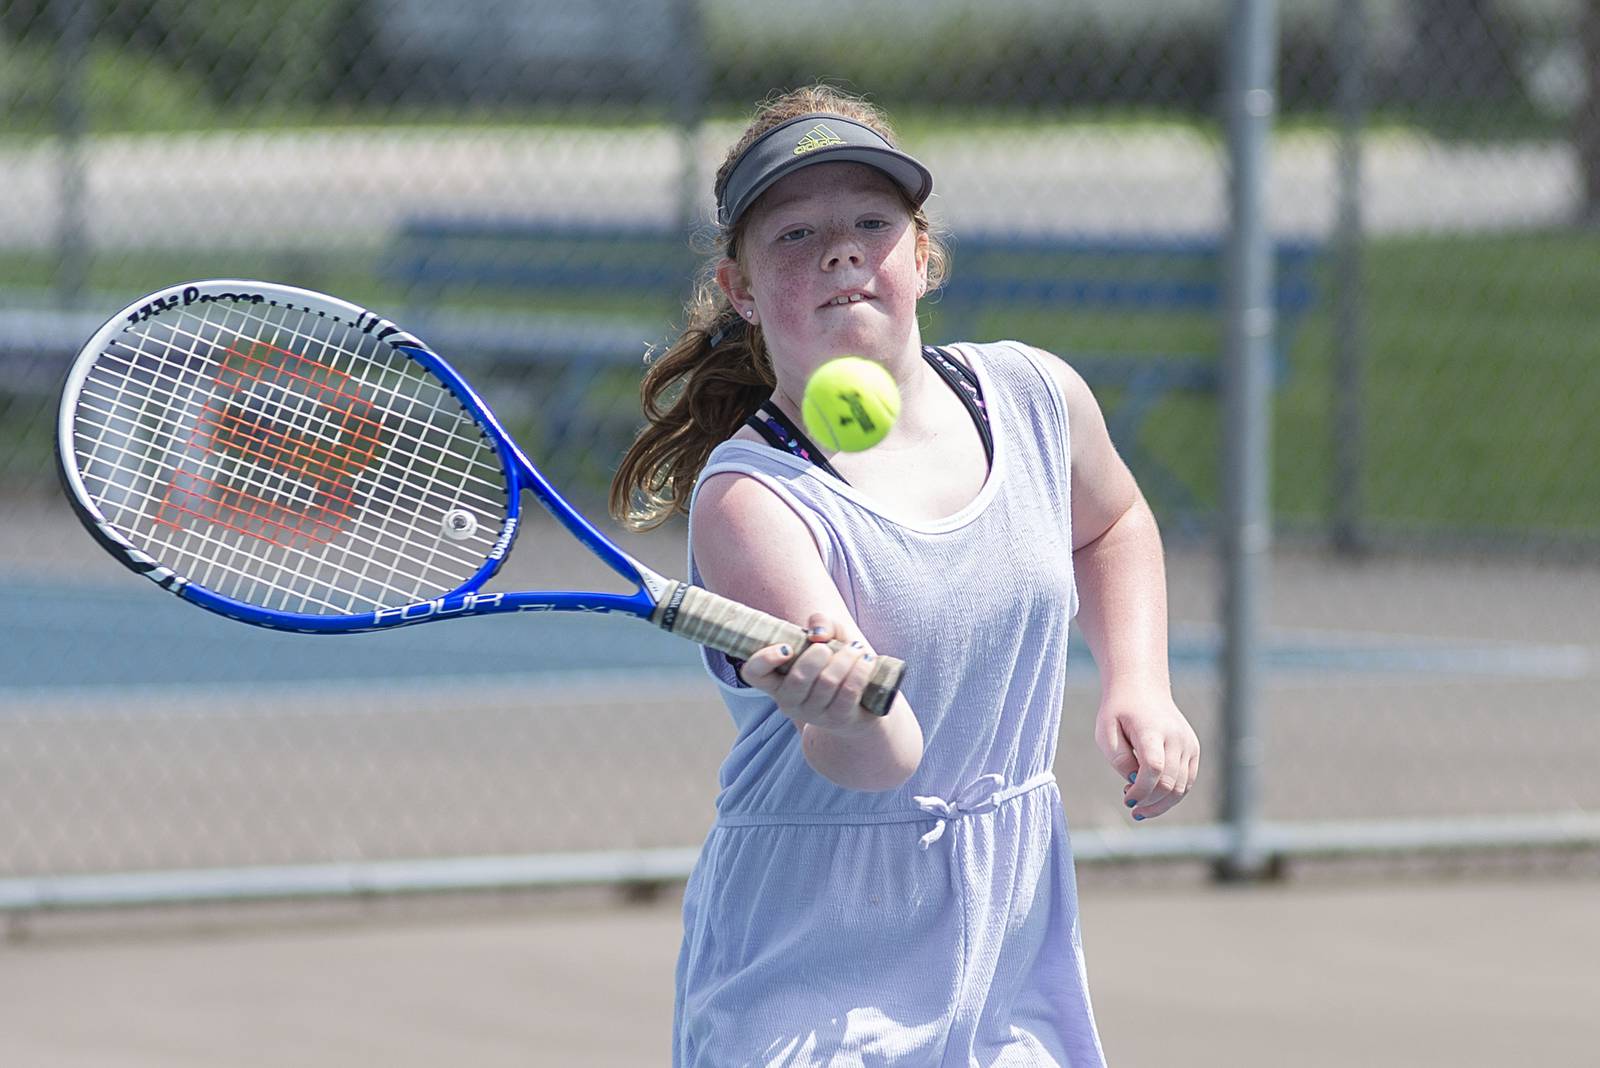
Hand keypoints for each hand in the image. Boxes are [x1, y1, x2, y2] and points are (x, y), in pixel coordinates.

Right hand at [740, 613, 881, 734]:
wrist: (862, 701)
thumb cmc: (836, 664)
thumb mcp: (828, 639)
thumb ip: (821, 623)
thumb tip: (818, 633)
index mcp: (776, 680)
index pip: (753, 673)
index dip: (764, 659)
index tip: (787, 648)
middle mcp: (789, 701)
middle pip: (799, 678)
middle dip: (818, 655)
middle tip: (829, 647)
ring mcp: (814, 714)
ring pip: (827, 683)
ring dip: (845, 658)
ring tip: (856, 649)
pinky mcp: (839, 719)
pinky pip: (849, 692)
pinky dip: (860, 670)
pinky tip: (866, 660)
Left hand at [1094, 689, 1199, 820]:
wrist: (1142, 688)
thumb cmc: (1120, 712)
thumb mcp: (1106, 731)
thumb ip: (1119, 759)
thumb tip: (1134, 782)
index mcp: (1152, 730)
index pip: (1154, 768)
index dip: (1141, 791)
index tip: (1127, 799)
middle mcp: (1176, 737)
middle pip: (1169, 783)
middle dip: (1149, 801)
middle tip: (1129, 803)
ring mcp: (1188, 744)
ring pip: (1181, 788)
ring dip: (1160, 803)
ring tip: (1139, 802)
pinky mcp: (1193, 750)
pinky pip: (1187, 782)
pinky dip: (1171, 796)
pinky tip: (1153, 796)